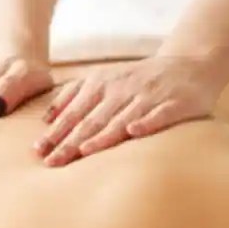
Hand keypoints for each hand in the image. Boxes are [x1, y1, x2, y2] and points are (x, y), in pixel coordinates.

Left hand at [35, 55, 222, 166]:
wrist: (190, 64)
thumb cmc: (140, 78)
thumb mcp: (105, 79)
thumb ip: (75, 95)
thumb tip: (47, 118)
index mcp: (103, 84)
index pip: (75, 112)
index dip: (56, 132)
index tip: (38, 152)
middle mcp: (123, 89)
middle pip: (93, 120)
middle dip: (71, 142)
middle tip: (52, 163)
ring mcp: (149, 96)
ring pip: (121, 118)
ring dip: (102, 136)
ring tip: (83, 151)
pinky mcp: (176, 103)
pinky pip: (159, 115)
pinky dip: (146, 122)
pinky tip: (134, 132)